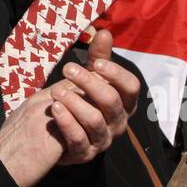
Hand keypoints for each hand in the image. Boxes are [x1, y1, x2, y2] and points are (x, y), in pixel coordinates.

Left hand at [0, 30, 139, 186]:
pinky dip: (67, 123)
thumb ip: (98, 57)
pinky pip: (79, 140)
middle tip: (67, 69)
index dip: (115, 74)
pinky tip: (54, 110)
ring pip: (95, 121)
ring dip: (74, 102)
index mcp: (124, 102)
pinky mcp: (85, 154)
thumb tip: (104, 32)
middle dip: (89, 83)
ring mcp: (103, 140)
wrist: (55, 130)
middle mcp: (118, 123)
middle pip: (112, 101)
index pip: (131, 87)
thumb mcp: (89, 77)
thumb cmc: (78, 99)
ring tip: (55, 91)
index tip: (94, 63)